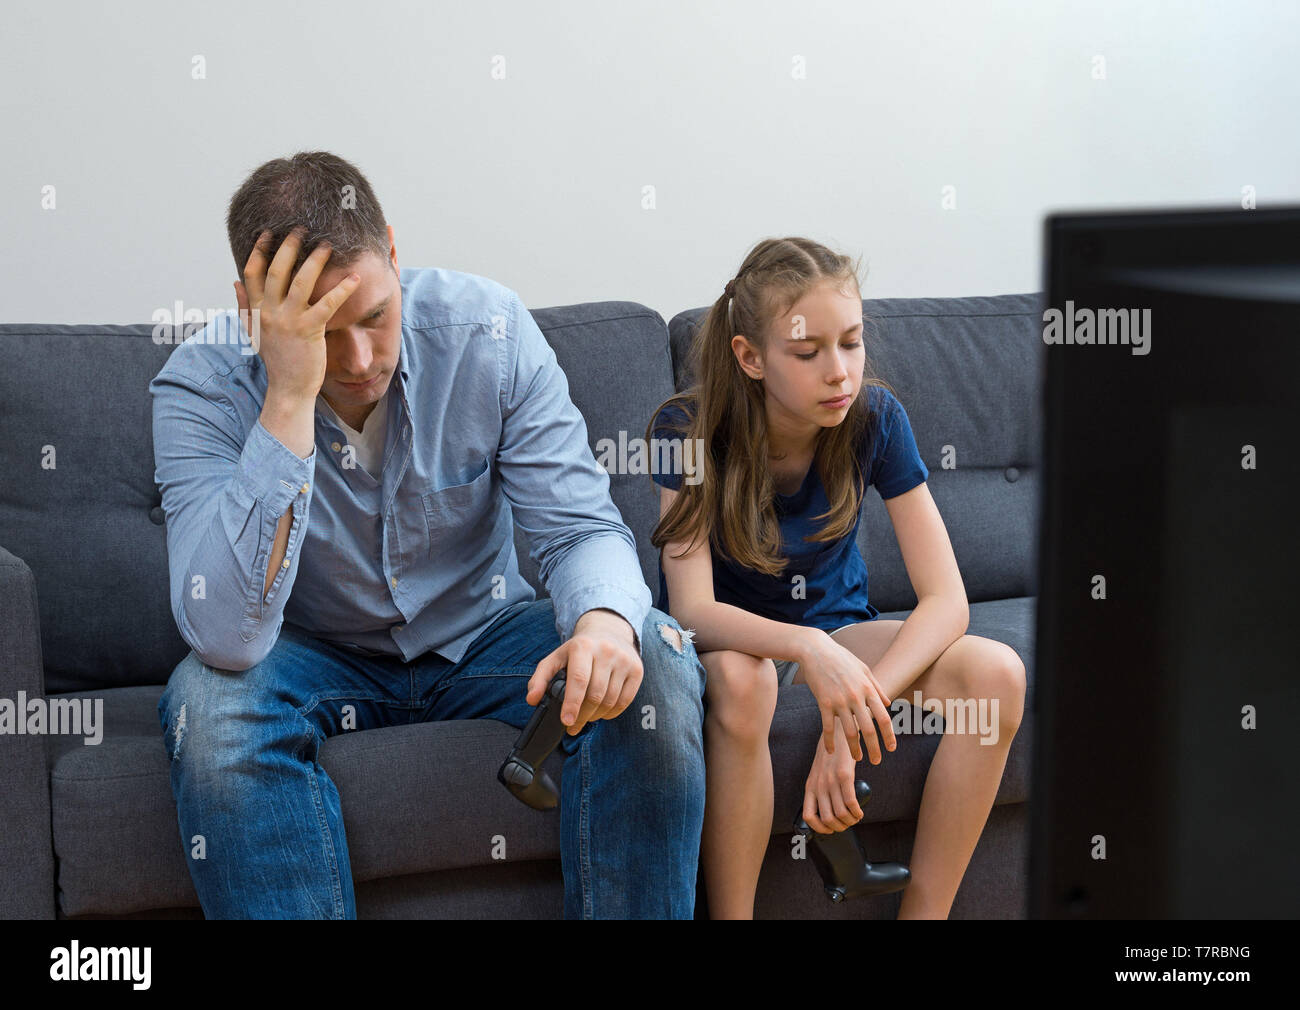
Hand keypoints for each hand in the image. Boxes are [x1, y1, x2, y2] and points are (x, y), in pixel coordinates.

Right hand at [233, 226, 361, 406]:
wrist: (288, 388)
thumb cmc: (277, 359)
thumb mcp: (254, 331)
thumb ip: (244, 305)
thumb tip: (235, 281)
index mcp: (256, 310)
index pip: (252, 272)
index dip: (258, 250)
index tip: (267, 232)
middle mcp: (270, 312)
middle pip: (276, 270)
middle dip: (288, 246)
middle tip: (301, 228)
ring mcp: (289, 320)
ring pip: (301, 282)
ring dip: (315, 260)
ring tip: (327, 245)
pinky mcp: (309, 330)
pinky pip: (327, 304)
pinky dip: (342, 289)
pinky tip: (355, 277)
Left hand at [525, 609, 642, 734]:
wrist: (609, 631)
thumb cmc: (579, 650)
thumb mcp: (556, 658)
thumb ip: (540, 678)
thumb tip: (532, 699)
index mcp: (583, 646)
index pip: (579, 679)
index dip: (572, 703)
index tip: (567, 721)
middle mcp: (606, 651)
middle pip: (595, 694)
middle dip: (582, 716)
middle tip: (572, 725)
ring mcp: (624, 660)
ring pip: (610, 700)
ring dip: (596, 716)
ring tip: (586, 717)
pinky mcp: (637, 670)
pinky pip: (625, 701)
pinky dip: (612, 713)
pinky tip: (602, 712)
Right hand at [794, 627, 896, 762]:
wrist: (816, 650)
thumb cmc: (841, 658)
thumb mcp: (864, 669)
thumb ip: (877, 687)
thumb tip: (889, 703)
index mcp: (868, 689)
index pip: (883, 718)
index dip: (889, 735)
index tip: (891, 748)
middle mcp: (856, 697)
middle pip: (869, 729)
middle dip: (874, 749)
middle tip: (877, 762)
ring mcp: (839, 701)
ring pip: (849, 731)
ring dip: (854, 749)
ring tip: (857, 759)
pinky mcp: (823, 702)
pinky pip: (828, 727)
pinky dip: (829, 741)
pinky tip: (830, 751)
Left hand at [802, 718, 864, 833]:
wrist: (837, 733)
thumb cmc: (830, 756)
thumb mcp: (819, 774)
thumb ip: (820, 790)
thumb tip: (828, 811)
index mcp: (810, 787)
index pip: (808, 817)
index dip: (820, 829)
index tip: (830, 830)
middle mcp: (818, 786)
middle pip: (828, 819)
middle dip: (840, 827)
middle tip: (848, 823)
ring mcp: (830, 781)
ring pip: (840, 814)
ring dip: (851, 821)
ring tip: (856, 817)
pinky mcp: (844, 775)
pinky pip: (850, 802)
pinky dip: (857, 812)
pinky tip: (860, 812)